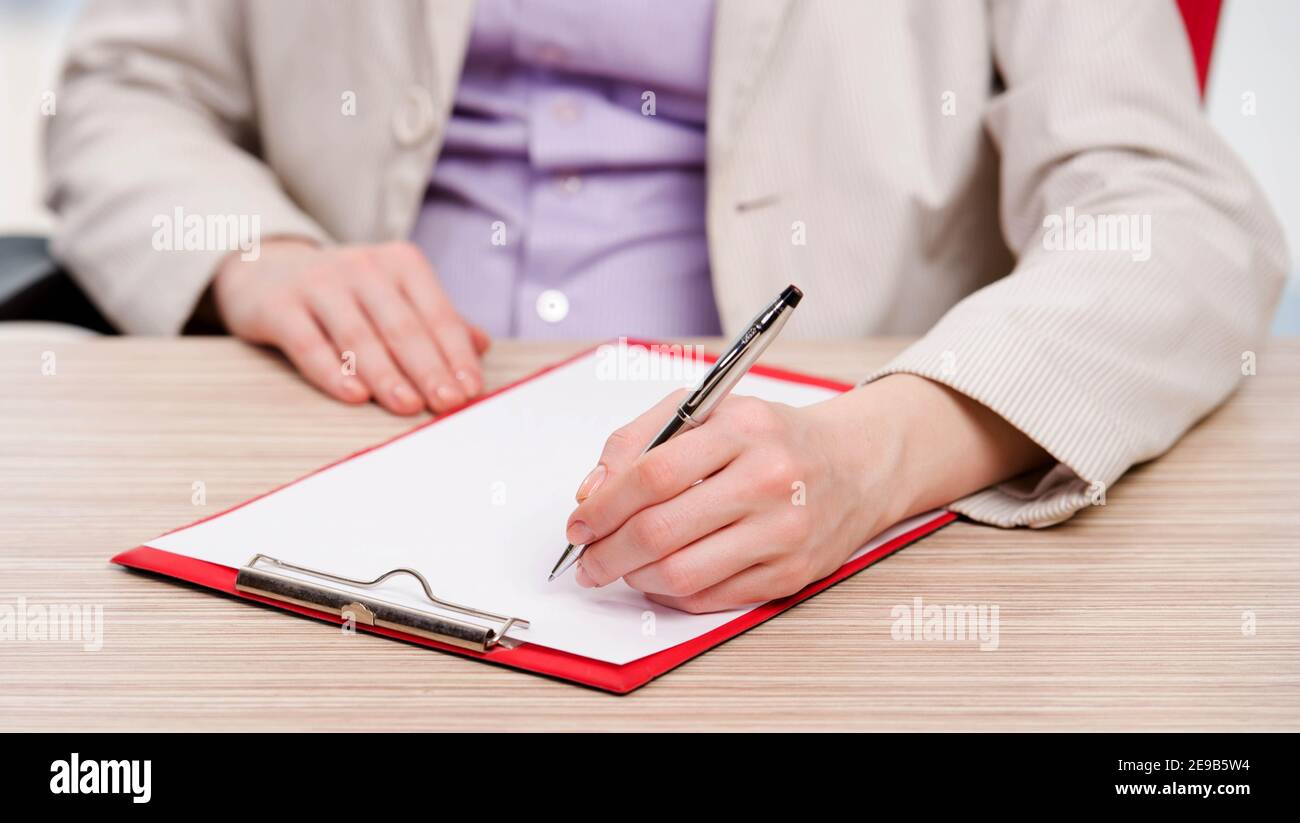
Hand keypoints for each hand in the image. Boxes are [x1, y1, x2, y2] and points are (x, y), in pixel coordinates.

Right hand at [212, 239, 489, 414]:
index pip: (437, 314)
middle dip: (429, 368)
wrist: (267, 270)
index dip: (456, 355)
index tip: (471, 391)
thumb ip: (434, 320)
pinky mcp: (278, 306)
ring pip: (359, 336)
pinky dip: (333, 371)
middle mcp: (362, 267)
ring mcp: (318, 284)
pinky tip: (354, 396)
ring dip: (387, 374)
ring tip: (408, 406)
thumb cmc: (348, 294)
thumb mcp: (394, 296)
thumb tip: (482, 345)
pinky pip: (309, 344)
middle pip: (402, 327)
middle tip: (448, 404)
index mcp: (400, 263)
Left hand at [564, 375, 1048, 612]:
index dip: (603, 505)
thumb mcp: (708, 411)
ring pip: (682, 573)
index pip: (652, 473)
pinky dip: (672, 593)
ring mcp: (784, 531)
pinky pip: (711, 597)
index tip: (579, 522)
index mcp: (743, 429)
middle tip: (587, 559)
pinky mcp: (792, 573)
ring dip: (635, 577)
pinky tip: (660, 578)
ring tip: (622, 568)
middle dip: (608, 552)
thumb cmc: (770, 438)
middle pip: (661, 530)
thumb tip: (590, 492)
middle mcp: (768, 479)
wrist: (854, 465)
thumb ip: (640, 439)